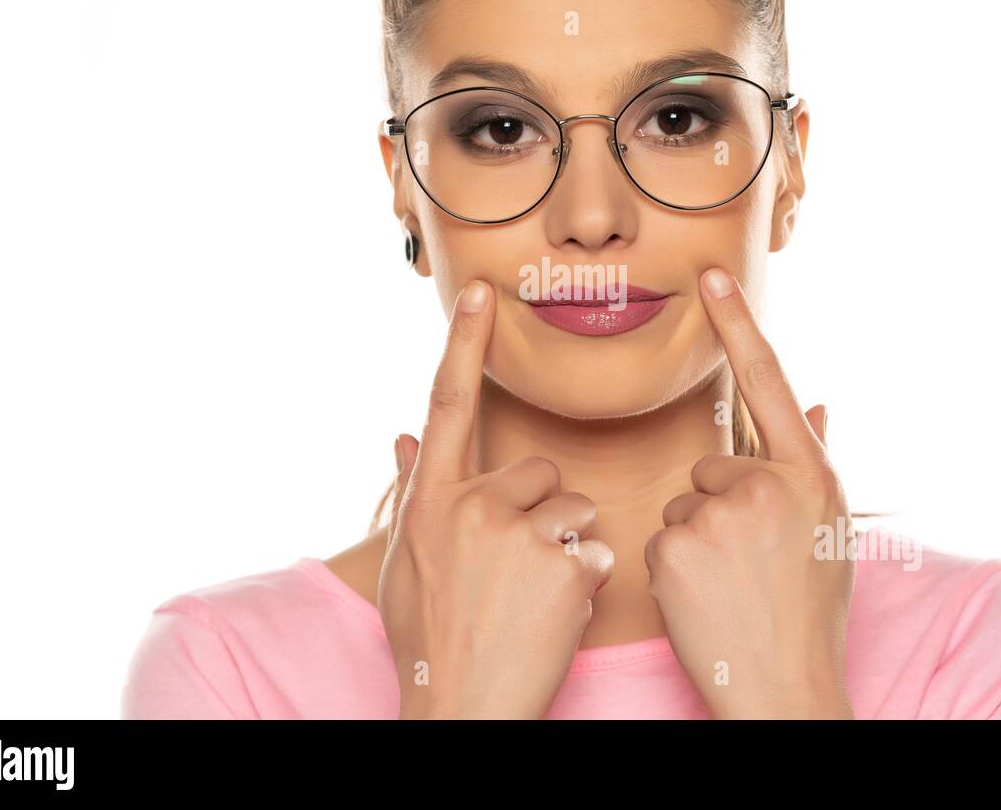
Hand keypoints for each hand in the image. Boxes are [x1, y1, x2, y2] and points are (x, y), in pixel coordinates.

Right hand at [378, 279, 614, 718]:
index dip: (463, 344)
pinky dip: (587, 580)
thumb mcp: (406, 563)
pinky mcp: (563, 567)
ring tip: (535, 597)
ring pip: (575, 509)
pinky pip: (597, 550)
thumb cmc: (430, 637)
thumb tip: (404, 435)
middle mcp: (470, 508)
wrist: (463, 707)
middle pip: (540, 470)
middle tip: (520, 568)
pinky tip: (556, 614)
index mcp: (431, 502)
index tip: (480, 293)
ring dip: (568, 548)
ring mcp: (518, 537)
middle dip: (542, 511)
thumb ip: (413, 491)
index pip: (448, 404)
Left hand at [643, 267, 854, 718]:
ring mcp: (718, 515)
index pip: (766, 382)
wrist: (784, 687)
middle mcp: (766, 485)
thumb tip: (820, 402)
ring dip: (696, 537)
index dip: (738, 325)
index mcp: (809, 476)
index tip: (710, 275)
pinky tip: (702, 596)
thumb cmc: (810, 610)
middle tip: (747, 562)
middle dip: (718, 505)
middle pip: (712, 465)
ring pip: (683, 501)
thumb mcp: (830, 531)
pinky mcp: (675, 546)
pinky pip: (659, 534)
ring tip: (728, 584)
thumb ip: (815, 460)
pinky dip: (672, 564)